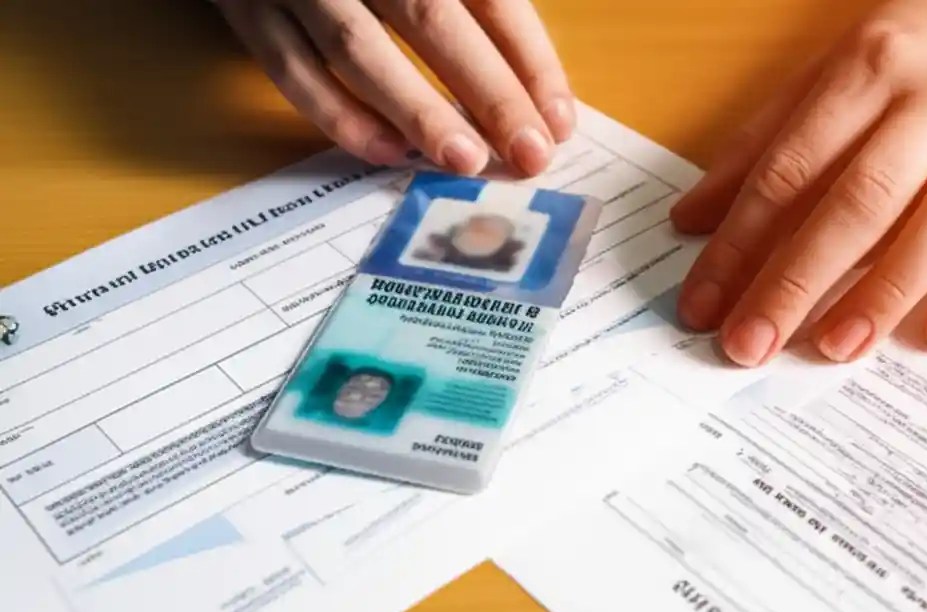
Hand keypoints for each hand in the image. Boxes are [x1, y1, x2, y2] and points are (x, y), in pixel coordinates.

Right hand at [216, 0, 573, 175]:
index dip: (530, 60)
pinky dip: (339, 117)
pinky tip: (389, 153)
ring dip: (418, 110)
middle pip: (433, 20)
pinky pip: (291, 70)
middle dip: (490, 93)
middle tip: (530, 154)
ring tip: (466, 161)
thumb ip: (476, 4)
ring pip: (361, 50)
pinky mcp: (248, 11)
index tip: (558, 121)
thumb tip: (530, 88)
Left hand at [670, 0, 926, 366]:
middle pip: (861, 200)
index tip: (704, 304)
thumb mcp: (831, 72)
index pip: (791, 167)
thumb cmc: (917, 50)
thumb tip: (690, 219)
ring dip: (887, 291)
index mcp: (870, 66)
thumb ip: (763, 142)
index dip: (740, 242)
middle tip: (752, 344)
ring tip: (836, 349)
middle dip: (797, 280)